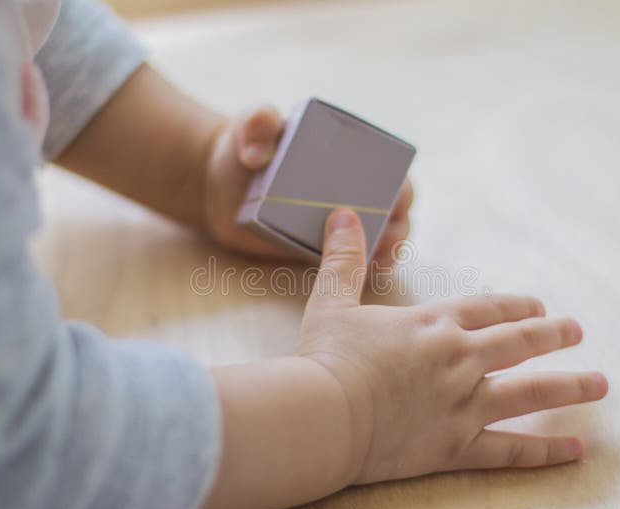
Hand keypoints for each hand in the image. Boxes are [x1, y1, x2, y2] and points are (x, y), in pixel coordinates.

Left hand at [202, 105, 412, 264]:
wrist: (218, 189)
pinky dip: (363, 269)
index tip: (397, 200)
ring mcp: (339, 223)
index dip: (400, 188)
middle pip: (392, 211)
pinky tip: (364, 274)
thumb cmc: (241, 149)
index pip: (389, 171)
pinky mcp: (322, 249)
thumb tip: (257, 153)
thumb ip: (256, 123)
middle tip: (385, 238)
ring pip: (378, 239)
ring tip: (377, 260)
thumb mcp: (249, 127)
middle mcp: (352, 190)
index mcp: (348, 156)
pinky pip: (352, 263)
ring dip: (386, 250)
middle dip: (396, 226)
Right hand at [297, 209, 607, 484]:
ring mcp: (463, 405)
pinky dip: (545, 451)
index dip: (517, 305)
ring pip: (530, 393)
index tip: (539, 304)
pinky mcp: (456, 447)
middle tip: (578, 331)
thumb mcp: (331, 301)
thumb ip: (343, 258)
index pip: (488, 309)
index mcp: (433, 325)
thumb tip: (342, 212)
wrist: (322, 416)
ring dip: (569, 387)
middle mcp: (459, 360)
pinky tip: (575, 451)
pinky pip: (511, 450)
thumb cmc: (325, 359)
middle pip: (519, 342)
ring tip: (600, 384)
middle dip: (552, 334)